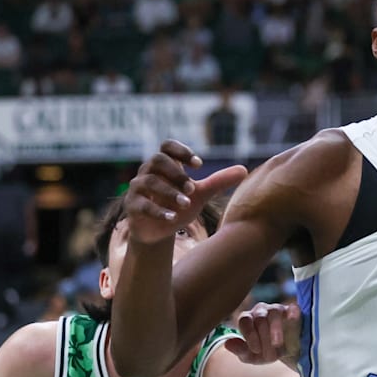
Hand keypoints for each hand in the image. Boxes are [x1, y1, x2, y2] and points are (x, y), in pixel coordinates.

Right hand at [125, 140, 247, 244]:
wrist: (160, 230)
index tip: (199, 164)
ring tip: (186, 204)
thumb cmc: (178, 205)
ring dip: (170, 193)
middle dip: (176, 174)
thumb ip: (218, 182)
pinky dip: (158, 211)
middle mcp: (148, 172)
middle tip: (193, 188)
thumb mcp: (200, 194)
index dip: (181, 151)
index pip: (167, 146)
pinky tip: (173, 218)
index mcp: (165, 165)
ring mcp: (138, 189)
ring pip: (149, 182)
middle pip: (157, 160)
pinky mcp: (132, 207)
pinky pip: (142, 205)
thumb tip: (244, 169)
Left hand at [225, 302, 301, 364]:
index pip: (244, 321)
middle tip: (270, 355)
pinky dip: (292, 313)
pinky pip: (292, 308)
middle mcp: (261, 311)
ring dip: (275, 329)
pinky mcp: (293, 311)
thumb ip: (240, 351)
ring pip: (274, 312)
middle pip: (259, 318)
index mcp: (248, 320)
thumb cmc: (267, 351)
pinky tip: (293, 316)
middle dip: (263, 337)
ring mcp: (277, 309)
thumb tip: (227, 344)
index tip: (256, 350)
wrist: (290, 353)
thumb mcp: (254, 356)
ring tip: (277, 344)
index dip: (249, 335)